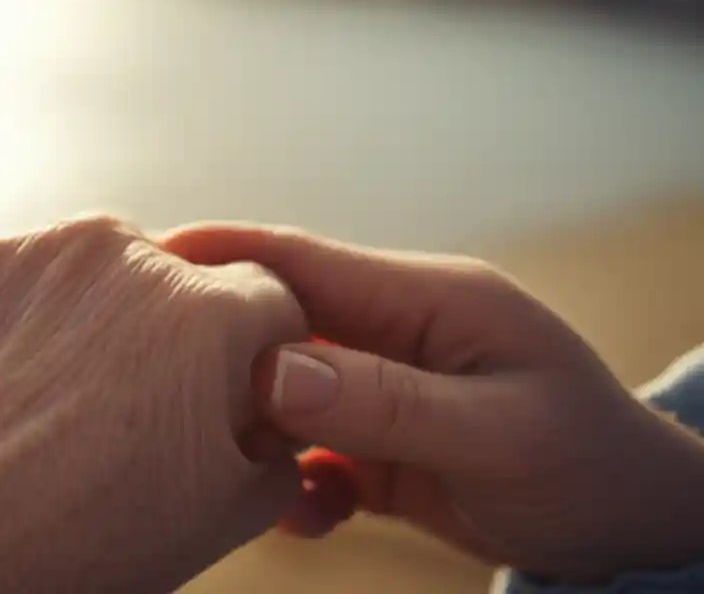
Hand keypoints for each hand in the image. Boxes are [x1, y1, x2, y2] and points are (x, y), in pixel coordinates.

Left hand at [0, 216, 309, 593]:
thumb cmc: (88, 546)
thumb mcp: (231, 510)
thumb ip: (284, 438)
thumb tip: (279, 409)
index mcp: (209, 310)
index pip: (272, 301)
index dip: (261, 355)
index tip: (233, 397)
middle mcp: (128, 249)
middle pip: (185, 279)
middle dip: (181, 333)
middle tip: (143, 409)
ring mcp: (41, 249)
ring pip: (105, 267)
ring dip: (107, 314)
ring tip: (71, 399)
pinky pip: (31, 276)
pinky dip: (33, 315)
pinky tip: (14, 385)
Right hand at [164, 224, 703, 582]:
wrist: (637, 529)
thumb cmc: (591, 467)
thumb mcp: (498, 434)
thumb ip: (386, 402)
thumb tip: (276, 372)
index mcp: (428, 299)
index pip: (303, 258)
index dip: (222, 253)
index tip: (145, 261)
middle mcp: (398, 331)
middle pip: (280, 320)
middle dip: (221, 349)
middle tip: (157, 385)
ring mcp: (388, 385)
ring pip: (285, 389)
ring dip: (255, 428)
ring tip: (233, 471)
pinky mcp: (382, 441)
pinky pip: (311, 449)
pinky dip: (293, 481)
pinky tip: (308, 514)